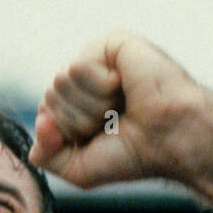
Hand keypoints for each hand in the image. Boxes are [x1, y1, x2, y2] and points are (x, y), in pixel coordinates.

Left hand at [30, 30, 212, 187]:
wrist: (172, 141)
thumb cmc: (134, 155)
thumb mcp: (78, 168)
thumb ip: (45, 155)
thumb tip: (40, 122)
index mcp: (76, 105)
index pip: (44, 115)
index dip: (68, 135)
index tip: (103, 138)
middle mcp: (84, 81)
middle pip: (49, 99)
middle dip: (81, 121)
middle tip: (117, 121)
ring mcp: (97, 60)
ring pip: (60, 83)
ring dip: (93, 106)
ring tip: (124, 105)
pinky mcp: (110, 44)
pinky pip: (76, 67)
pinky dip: (101, 87)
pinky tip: (127, 86)